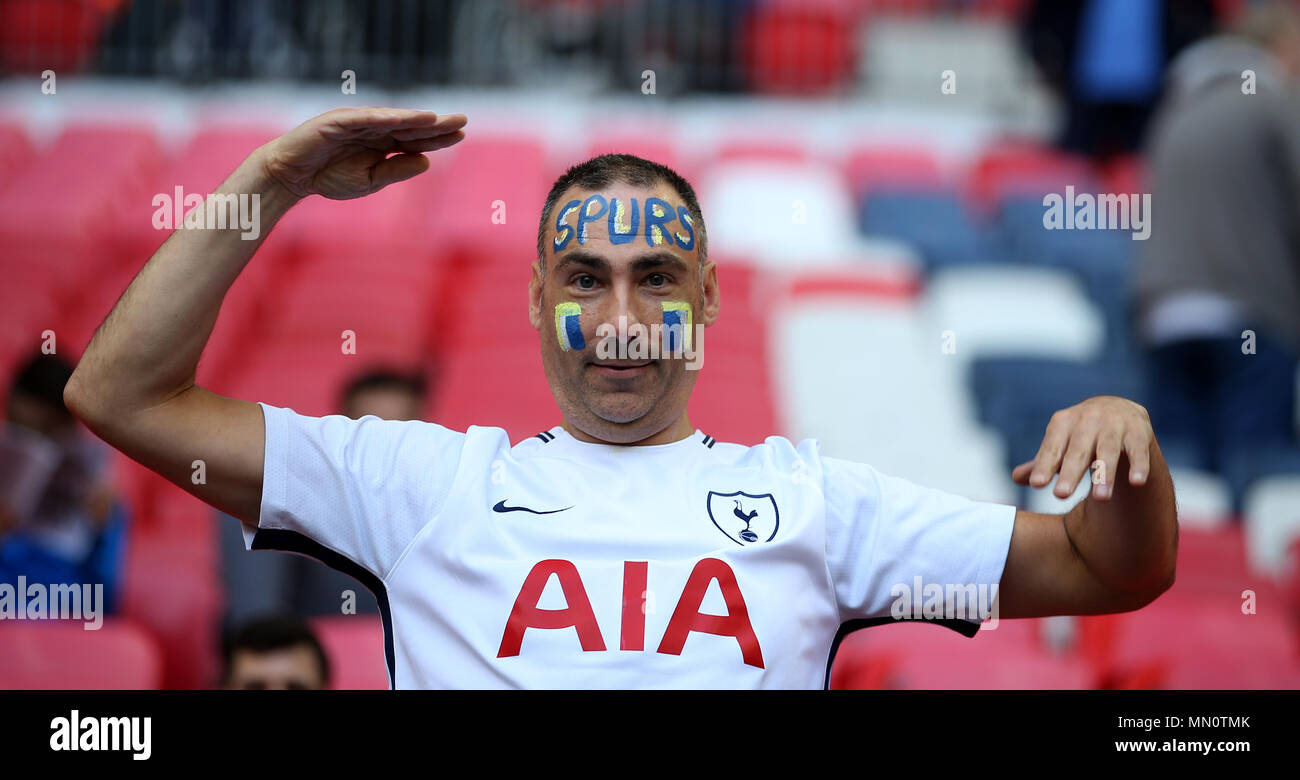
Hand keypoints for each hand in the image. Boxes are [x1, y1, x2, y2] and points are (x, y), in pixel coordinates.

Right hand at [256, 107, 466, 199]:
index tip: (462, 134)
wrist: (291, 176)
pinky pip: (360, 119)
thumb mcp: (370, 181)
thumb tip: (427, 162)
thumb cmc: (329, 178)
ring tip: (435, 119)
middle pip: (409, 125)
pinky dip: (379, 118)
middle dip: (435, 123)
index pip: (416, 139)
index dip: (438, 137)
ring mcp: (355, 123)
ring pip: (389, 119)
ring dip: (412, 118)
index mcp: (383, 144)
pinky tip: (398, 119)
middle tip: (462, 119)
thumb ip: (396, 170)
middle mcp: (373, 129)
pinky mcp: (336, 122)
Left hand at [1011, 395, 1153, 500]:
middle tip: (1060, 495)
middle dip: (1070, 473)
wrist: (1117, 408)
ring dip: (1104, 475)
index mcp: (1062, 423)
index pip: (1052, 448)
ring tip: (1100, 499)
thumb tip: (1017, 478)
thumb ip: (1043, 462)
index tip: (1036, 484)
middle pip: (1078, 451)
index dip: (1044, 465)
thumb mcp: (1061, 443)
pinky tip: (1137, 482)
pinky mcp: (1138, 430)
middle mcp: (1087, 420)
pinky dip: (1139, 465)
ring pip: (1108, 452)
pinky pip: (1138, 449)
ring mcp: (1114, 424)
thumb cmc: (1080, 434)